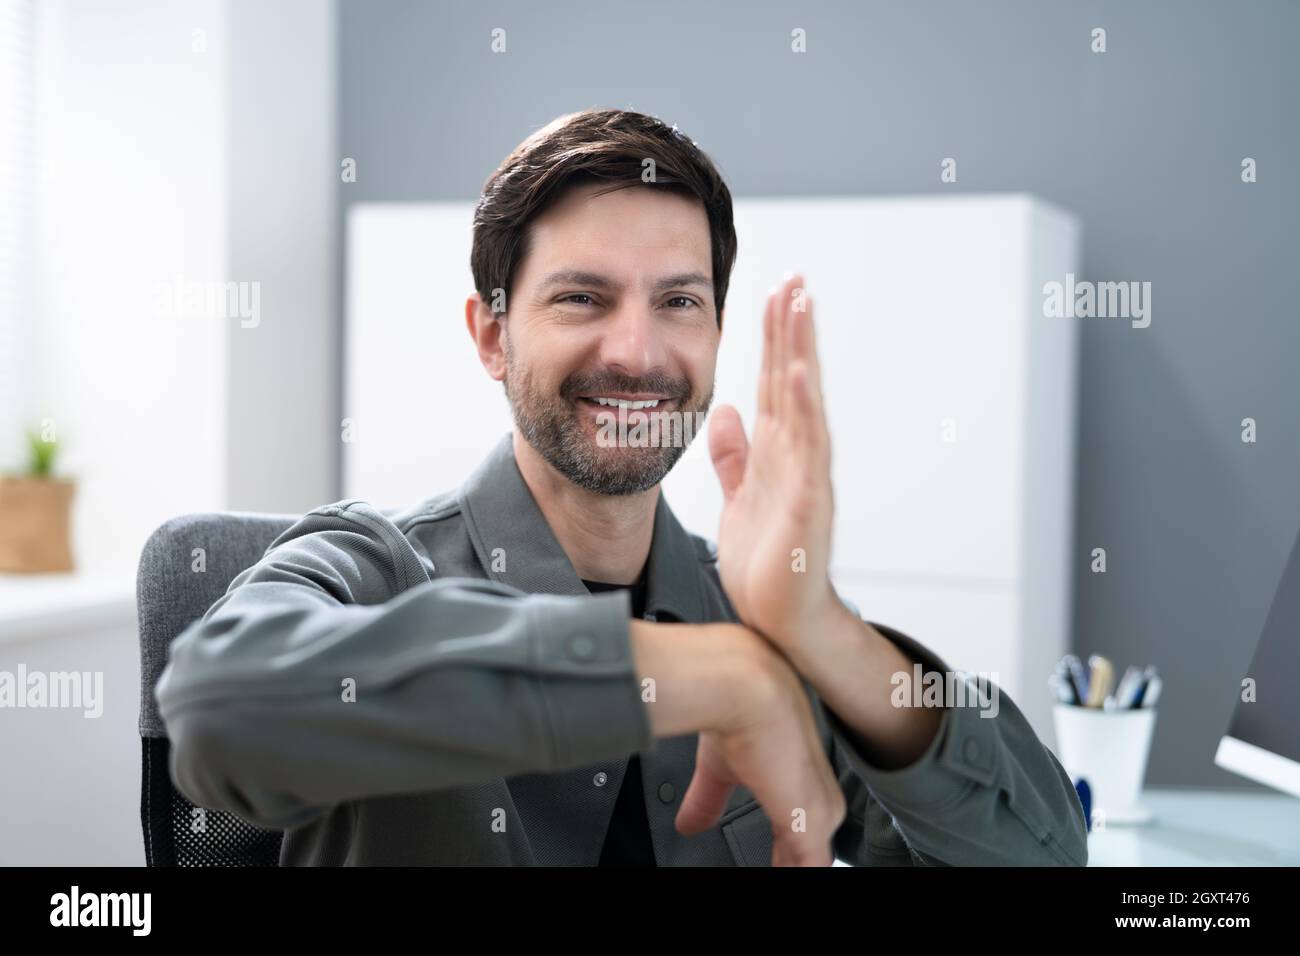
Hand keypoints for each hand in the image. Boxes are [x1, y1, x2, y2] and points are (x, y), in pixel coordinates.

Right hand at [671, 624, 845, 865]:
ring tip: (756, 874)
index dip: (781, 855)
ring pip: (808, 863)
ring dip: (785, 869)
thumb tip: (687, 824)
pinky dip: (785, 876)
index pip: (800, 835)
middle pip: (807, 856)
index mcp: (804, 783)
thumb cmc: (733, 708)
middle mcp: (820, 801)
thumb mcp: (718, 768)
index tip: (767, 863)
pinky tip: (762, 881)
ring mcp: (819, 816)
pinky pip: (807, 871)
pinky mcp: (810, 827)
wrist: (741, 684)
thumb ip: (708, 800)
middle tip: (763, 870)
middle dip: (784, 865)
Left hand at [709, 273, 838, 654]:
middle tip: (796, 277)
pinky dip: (803, 410)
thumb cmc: (766, 563)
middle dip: (794, 329)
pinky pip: (806, 449)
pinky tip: (797, 374)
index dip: (775, 339)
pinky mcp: (807, 503)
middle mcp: (797, 456)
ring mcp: (807, 476)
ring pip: (805, 403)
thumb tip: (727, 411)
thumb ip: (735, 457)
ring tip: (801, 306)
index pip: (776, 383)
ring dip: (802, 352)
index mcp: (778, 453)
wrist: (780, 619)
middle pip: (794, 380)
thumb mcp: (740, 498)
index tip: (775, 293)